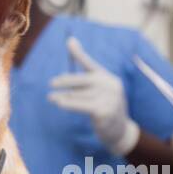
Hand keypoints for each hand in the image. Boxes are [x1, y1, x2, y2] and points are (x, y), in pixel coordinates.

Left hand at [47, 37, 138, 155]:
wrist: (121, 132)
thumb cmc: (106, 109)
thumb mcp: (99, 94)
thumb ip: (85, 83)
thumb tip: (65, 76)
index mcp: (108, 78)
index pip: (90, 64)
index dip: (79, 53)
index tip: (70, 41)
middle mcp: (111, 85)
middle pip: (83, 80)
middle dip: (66, 81)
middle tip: (52, 83)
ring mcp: (110, 98)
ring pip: (81, 95)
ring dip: (64, 96)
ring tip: (52, 98)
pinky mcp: (105, 111)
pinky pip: (82, 106)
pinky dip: (69, 104)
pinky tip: (60, 103)